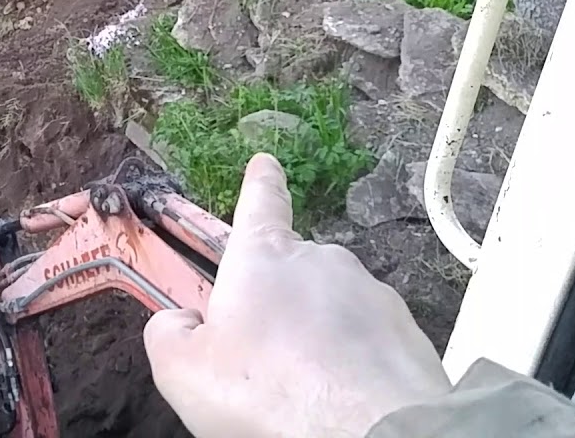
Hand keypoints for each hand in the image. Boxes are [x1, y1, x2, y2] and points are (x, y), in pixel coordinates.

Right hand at [143, 153, 452, 437]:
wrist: (371, 433)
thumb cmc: (271, 393)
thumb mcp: (183, 369)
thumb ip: (168, 334)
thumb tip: (179, 323)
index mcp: (262, 257)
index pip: (260, 203)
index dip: (260, 184)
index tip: (265, 163)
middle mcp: (321, 261)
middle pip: (292, 272)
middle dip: (277, 305)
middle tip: (261, 360)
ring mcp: (371, 294)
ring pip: (332, 310)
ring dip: (316, 339)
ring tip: (301, 388)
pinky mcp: (407, 334)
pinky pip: (368, 344)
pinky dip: (352, 366)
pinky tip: (338, 398)